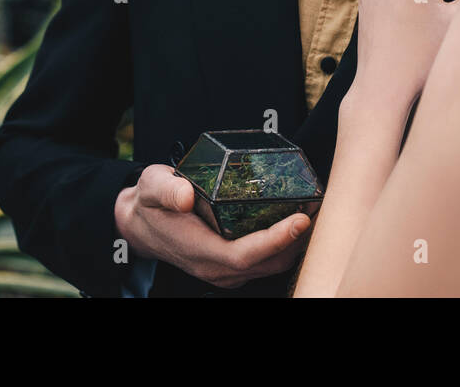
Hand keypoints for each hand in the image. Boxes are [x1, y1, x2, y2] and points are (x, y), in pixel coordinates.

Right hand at [114, 163, 311, 289]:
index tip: (300, 219)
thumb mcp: (152, 187)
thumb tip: (185, 195)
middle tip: (320, 208)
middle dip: (297, 241)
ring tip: (316, 213)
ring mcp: (224, 271)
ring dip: (295, 245)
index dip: (276, 240)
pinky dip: (285, 246)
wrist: (139, 223)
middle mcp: (216, 268)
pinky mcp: (230, 266)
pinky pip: (265, 262)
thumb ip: (167, 190)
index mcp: (200, 251)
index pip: (246, 255)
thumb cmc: (149, 203)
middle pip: (268, 264)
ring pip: (270, 266)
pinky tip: (296, 223)